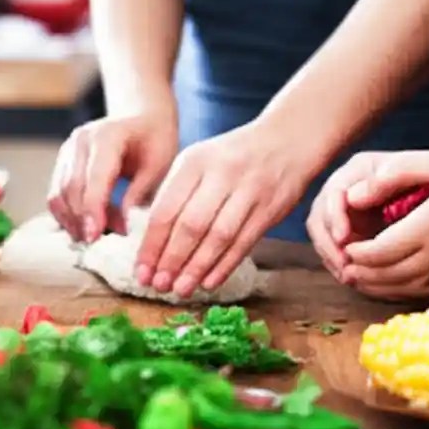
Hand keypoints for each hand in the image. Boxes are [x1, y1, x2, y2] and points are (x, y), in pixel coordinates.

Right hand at [47, 111, 177, 241]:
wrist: (142, 116)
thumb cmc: (155, 139)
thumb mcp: (158, 165)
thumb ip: (139, 194)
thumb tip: (123, 227)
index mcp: (107, 136)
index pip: (93, 180)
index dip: (92, 211)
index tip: (95, 237)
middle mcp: (80, 140)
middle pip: (70, 189)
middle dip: (81, 221)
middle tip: (99, 243)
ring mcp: (67, 150)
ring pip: (58, 194)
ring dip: (73, 220)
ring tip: (98, 234)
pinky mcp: (63, 162)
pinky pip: (57, 194)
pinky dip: (69, 214)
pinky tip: (88, 225)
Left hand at [136, 122, 311, 295]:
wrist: (287, 138)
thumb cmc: (232, 156)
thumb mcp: (198, 162)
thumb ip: (176, 195)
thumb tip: (151, 244)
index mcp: (194, 162)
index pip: (166, 209)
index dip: (152, 245)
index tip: (141, 271)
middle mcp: (221, 174)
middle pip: (190, 225)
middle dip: (171, 260)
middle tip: (159, 285)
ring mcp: (249, 190)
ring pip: (218, 237)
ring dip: (197, 268)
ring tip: (181, 290)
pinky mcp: (270, 208)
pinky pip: (244, 242)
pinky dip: (225, 266)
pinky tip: (209, 283)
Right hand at [307, 151, 393, 281]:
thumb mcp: (416, 171)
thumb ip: (387, 178)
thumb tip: (352, 200)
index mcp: (358, 170)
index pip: (333, 195)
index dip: (334, 218)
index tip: (344, 239)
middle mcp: (346, 190)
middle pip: (320, 219)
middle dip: (329, 244)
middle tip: (344, 265)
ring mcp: (345, 212)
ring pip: (324, 238)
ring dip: (333, 258)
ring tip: (348, 276)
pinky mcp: (351, 233)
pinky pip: (335, 251)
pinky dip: (342, 266)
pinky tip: (354, 278)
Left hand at [332, 148, 428, 299]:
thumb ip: (396, 173)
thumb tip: (354, 193)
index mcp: (428, 227)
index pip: (378, 252)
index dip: (355, 254)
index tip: (343, 246)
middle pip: (388, 276)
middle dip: (360, 275)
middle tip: (342, 269)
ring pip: (406, 288)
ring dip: (378, 288)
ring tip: (359, 280)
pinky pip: (427, 291)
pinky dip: (403, 291)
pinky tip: (393, 283)